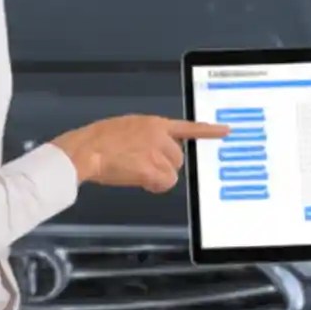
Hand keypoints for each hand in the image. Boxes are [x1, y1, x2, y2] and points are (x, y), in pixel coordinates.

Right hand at [51, 114, 229, 192]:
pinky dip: (154, 186)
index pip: (187, 127)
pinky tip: (139, 180)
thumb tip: (153, 150)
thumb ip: (146, 135)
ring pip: (172, 173)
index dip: (208, 131)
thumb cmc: (98, 140)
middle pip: (178, 158)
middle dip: (165, 165)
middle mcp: (160, 136)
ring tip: (136, 171)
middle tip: (143, 166)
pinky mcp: (152, 168)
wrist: (86, 149)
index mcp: (154, 123)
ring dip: (159, 177)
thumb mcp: (127, 128)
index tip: (225, 131)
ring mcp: (157, 152)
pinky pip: (164, 183)